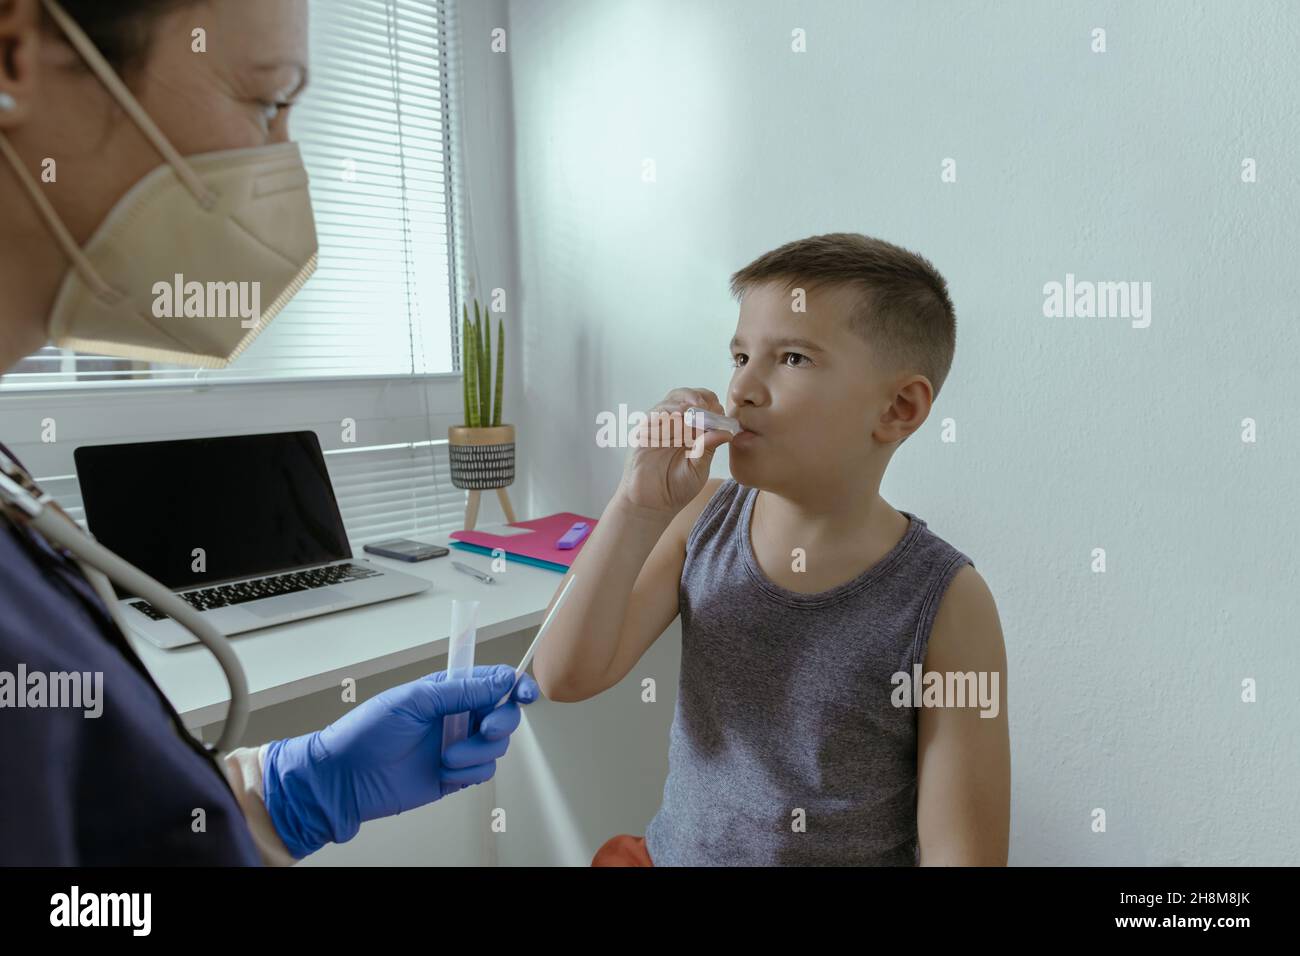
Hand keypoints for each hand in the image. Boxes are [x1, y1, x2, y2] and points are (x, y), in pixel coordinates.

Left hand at [261, 664, 539, 857]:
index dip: (514, 684)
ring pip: (496, 746)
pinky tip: (444, 771)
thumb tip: (500, 680)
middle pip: (504, 713)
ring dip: (476, 752)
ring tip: (446, 756)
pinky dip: (468, 772)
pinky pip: (483, 771)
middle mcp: (456, 716)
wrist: (344, 778)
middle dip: (500, 720)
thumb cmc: (365, 732)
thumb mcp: (414, 701)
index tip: (524, 692)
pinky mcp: (455, 775)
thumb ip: (461, 690)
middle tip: (485, 727)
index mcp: (447, 691)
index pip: (493, 681)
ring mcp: (458, 746)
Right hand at [617, 387, 731, 514]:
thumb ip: (708, 449)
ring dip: (682, 405)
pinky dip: (665, 415)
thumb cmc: (676, 488)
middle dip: (696, 397)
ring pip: (668, 403)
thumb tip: (727, 432)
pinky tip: (677, 420)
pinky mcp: (642, 435)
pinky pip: (652, 418)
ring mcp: (656, 428)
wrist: (651, 505)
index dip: (711, 405)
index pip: (701, 405)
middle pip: (684, 396)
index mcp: (690, 431)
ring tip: (694, 412)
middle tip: (705, 406)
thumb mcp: (698, 468)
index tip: (720, 412)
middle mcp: (673, 425)